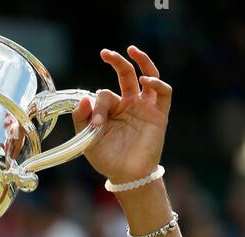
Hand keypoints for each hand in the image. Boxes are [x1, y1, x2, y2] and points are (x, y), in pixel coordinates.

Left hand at [71, 46, 170, 184]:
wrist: (126, 177)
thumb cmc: (107, 159)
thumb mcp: (87, 138)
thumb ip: (81, 118)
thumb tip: (84, 98)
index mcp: (113, 108)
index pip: (105, 94)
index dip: (98, 106)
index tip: (95, 124)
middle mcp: (130, 104)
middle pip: (126, 73)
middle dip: (116, 60)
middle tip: (105, 53)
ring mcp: (145, 108)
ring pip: (149, 75)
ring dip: (142, 60)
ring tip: (131, 50)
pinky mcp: (159, 115)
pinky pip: (163, 93)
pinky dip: (157, 83)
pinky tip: (145, 80)